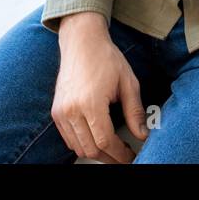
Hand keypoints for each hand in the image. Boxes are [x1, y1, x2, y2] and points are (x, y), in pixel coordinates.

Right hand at [51, 12, 148, 162]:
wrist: (82, 42)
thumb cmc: (105, 58)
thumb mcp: (128, 83)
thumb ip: (134, 111)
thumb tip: (142, 134)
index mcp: (90, 103)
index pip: (105, 141)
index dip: (120, 154)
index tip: (130, 156)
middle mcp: (72, 110)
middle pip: (91, 149)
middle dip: (109, 157)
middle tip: (124, 156)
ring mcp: (61, 112)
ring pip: (78, 147)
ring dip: (96, 152)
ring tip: (113, 149)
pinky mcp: (56, 112)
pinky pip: (68, 139)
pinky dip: (83, 144)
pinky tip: (96, 139)